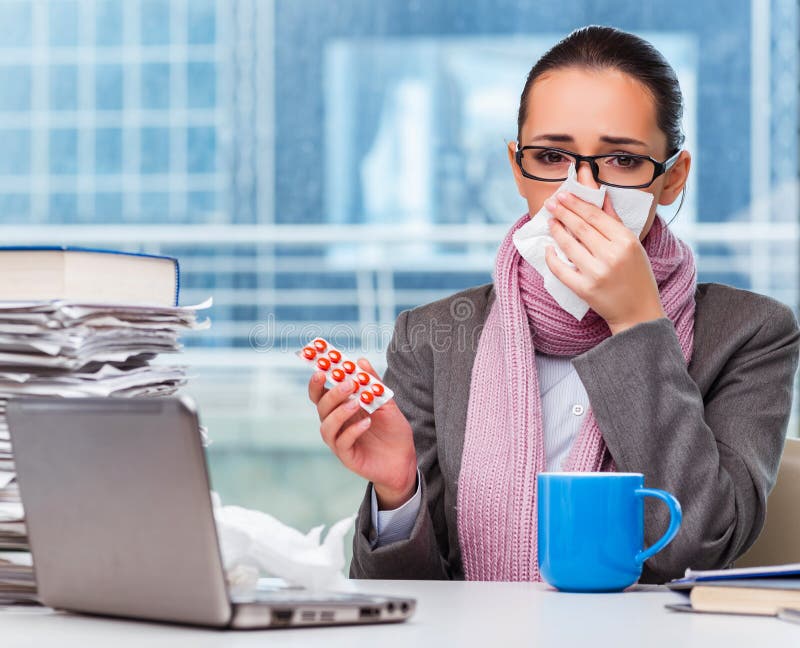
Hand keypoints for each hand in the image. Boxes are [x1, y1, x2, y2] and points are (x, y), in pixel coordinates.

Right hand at [308, 358, 417, 508]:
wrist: (404, 459)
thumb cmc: (392, 430)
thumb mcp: (386, 403)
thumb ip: (373, 383)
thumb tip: (361, 360)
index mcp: (341, 409)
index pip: (321, 394)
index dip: (317, 382)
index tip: (321, 368)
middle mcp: (336, 424)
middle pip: (322, 407)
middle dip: (332, 394)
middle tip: (348, 384)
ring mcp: (339, 441)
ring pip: (327, 426)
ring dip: (339, 412)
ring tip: (357, 403)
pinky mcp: (347, 457)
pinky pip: (342, 443)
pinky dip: (352, 431)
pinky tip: (367, 423)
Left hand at [544, 190, 665, 333]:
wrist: (638, 312)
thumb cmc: (637, 275)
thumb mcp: (633, 245)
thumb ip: (614, 221)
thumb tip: (601, 196)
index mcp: (626, 241)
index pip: (595, 216)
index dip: (576, 203)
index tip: (563, 195)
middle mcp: (611, 255)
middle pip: (580, 227)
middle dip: (563, 212)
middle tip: (550, 203)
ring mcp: (597, 273)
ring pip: (569, 246)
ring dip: (556, 231)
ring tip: (550, 222)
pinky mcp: (584, 289)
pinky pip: (561, 270)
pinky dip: (551, 258)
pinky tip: (548, 248)